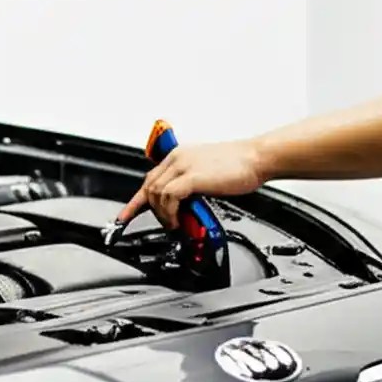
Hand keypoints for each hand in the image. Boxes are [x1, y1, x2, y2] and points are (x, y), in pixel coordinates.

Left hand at [118, 139, 267, 228]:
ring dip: (161, 214)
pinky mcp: (191, 176)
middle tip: (162, 224)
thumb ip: (188, 186)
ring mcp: (183, 166)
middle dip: (148, 210)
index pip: (149, 179)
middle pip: (148, 187)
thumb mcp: (205, 174)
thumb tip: (180, 207)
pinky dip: (169, 212)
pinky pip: (169, 197)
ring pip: (155, 193)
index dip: (134, 201)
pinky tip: (177, 220)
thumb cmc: (238, 166)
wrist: (257, 158)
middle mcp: (177, 159)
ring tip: (173, 223)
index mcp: (178, 156)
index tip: (124, 216)